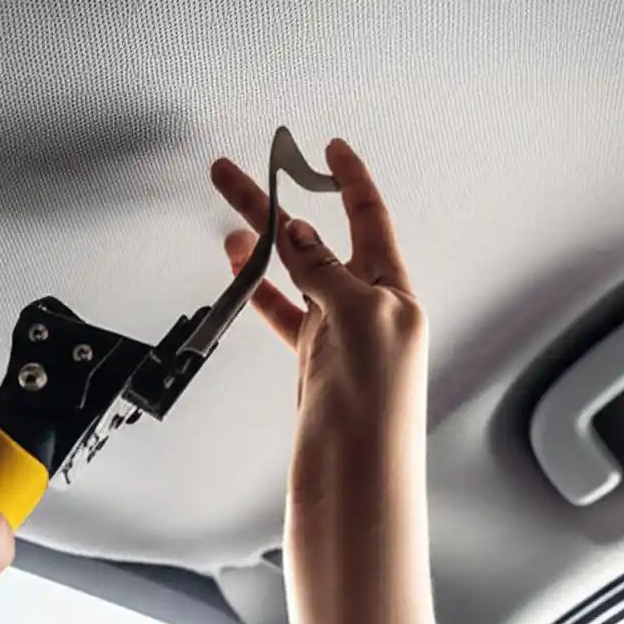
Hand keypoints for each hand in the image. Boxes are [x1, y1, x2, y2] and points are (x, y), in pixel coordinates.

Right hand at [213, 138, 427, 451]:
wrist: (355, 475)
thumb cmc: (377, 407)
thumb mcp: (358, 319)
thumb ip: (326, 273)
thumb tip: (299, 233)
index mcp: (392, 292)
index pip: (369, 219)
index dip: (350, 179)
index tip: (331, 148)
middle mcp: (366, 307)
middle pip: (318, 239)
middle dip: (280, 203)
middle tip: (242, 173)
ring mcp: (335, 332)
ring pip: (292, 273)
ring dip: (262, 244)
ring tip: (230, 214)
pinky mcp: (310, 360)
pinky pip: (280, 312)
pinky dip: (258, 289)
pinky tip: (240, 269)